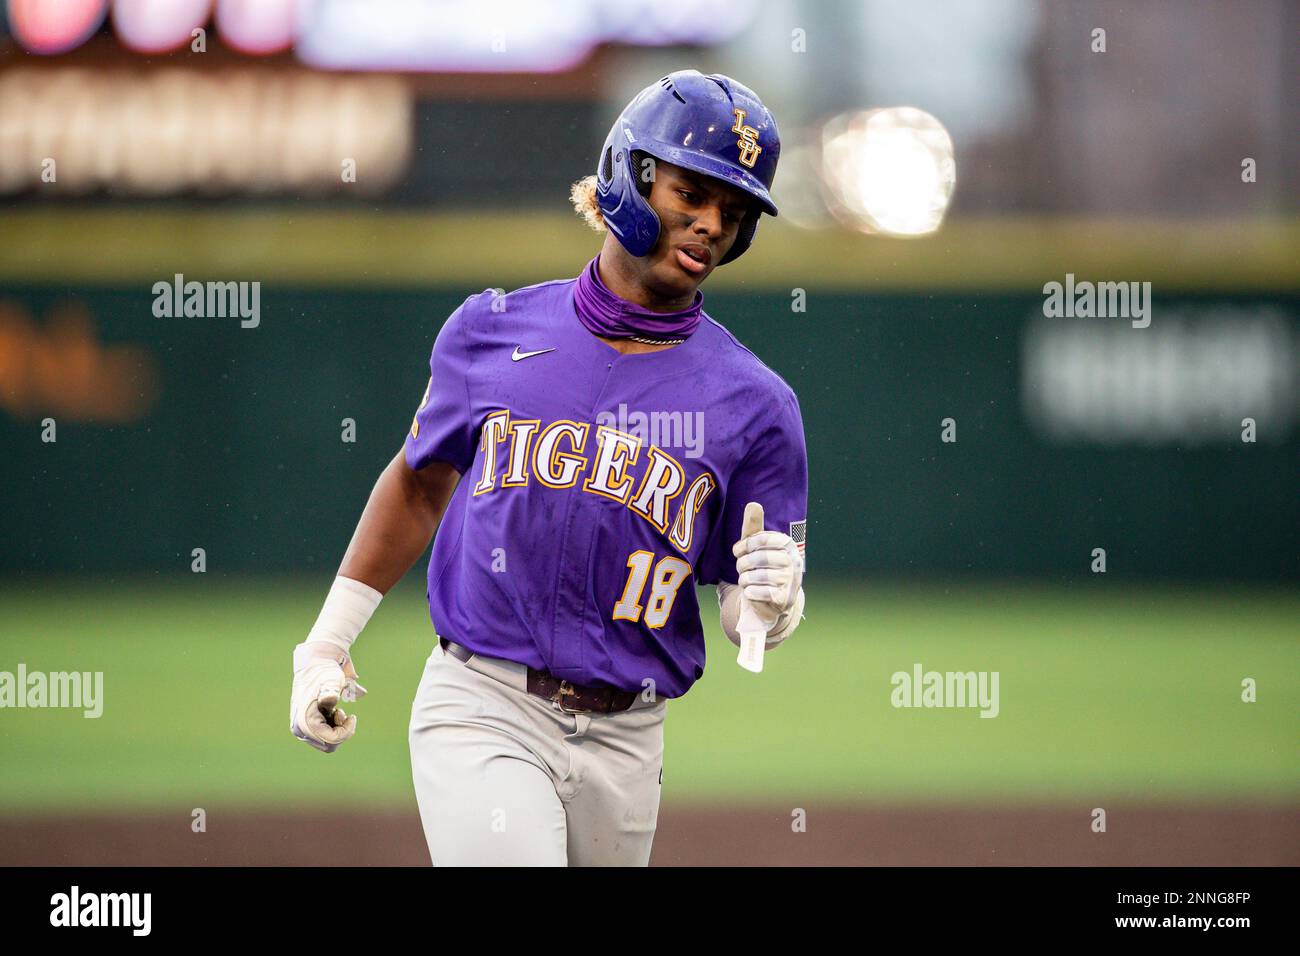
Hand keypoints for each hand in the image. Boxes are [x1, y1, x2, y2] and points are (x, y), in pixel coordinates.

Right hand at [290, 641, 366, 753]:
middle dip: (340, 731)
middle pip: (329, 746)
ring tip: (336, 710)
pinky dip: (332, 726)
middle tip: (342, 712)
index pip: (331, 741)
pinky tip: (332, 711)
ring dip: (336, 728)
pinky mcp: (305, 726)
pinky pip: (324, 736)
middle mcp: (299, 729)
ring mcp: (301, 729)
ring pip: (327, 742)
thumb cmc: (325, 672)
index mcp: (304, 722)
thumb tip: (329, 699)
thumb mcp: (331, 680)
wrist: (314, 663)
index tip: (353, 716)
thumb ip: (330, 691)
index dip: (346, 732)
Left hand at [732, 501, 803, 629]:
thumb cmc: (761, 568)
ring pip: (755, 576)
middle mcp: (793, 561)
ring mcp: (790, 581)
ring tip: (747, 581)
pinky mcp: (783, 599)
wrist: (771, 602)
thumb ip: (753, 526)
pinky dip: (749, 593)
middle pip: (756, 558)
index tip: (738, 552)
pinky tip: (752, 593)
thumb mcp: (755, 546)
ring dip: (744, 580)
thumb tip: (753, 504)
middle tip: (742, 569)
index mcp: (788, 544)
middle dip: (742, 565)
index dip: (743, 546)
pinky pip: (757, 592)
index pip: (760, 539)